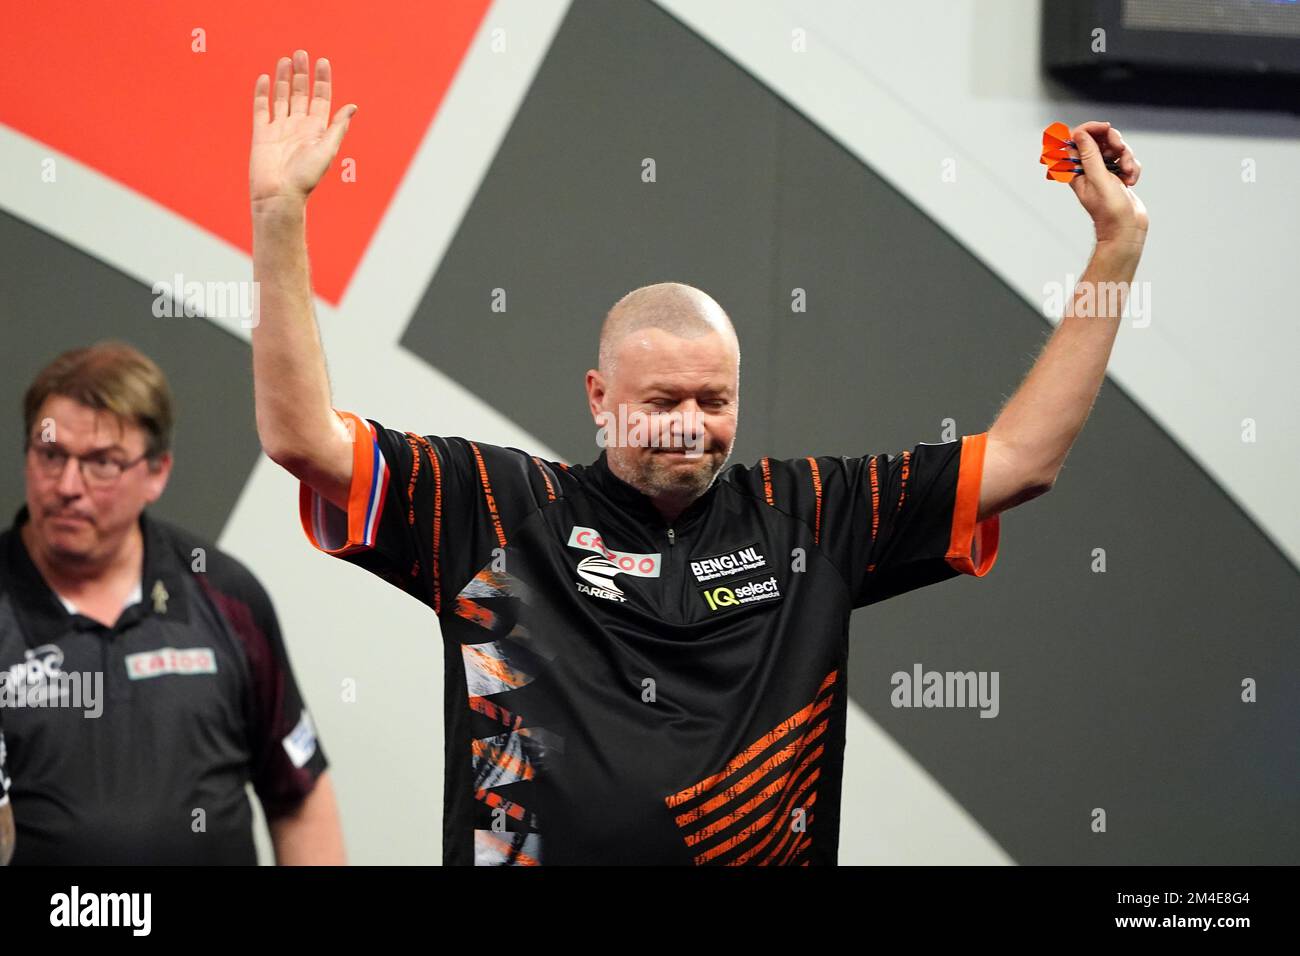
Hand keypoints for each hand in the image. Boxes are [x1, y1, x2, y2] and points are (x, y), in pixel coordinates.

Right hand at [250, 50, 355, 207]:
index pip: (321, 99)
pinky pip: (261, 109)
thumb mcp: (327, 150)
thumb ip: (337, 127)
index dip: (322, 80)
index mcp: (316, 130)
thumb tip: (353, 107)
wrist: (279, 195)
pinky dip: (263, 93)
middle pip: (301, 94)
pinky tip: (264, 78)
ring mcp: (279, 129)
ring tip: (286, 60)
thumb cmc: (305, 178)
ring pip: (282, 98)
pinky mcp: (262, 134)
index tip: (322, 61)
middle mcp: (298, 127)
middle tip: (302, 53)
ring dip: (284, 79)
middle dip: (302, 74)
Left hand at [1068, 121, 1147, 248]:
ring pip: (1116, 147)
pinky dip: (1132, 167)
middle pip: (1099, 138)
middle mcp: (1088, 168)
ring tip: (1128, 174)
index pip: (1077, 138)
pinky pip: (1127, 159)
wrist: (1126, 228)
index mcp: (1076, 169)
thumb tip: (1079, 134)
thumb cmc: (1109, 210)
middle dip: (1114, 142)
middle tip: (1120, 151)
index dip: (1090, 129)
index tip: (1105, 128)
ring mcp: (1103, 171)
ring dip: (1126, 157)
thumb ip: (1090, 155)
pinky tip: (1131, 181)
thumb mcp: (1099, 179)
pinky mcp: (1117, 174)